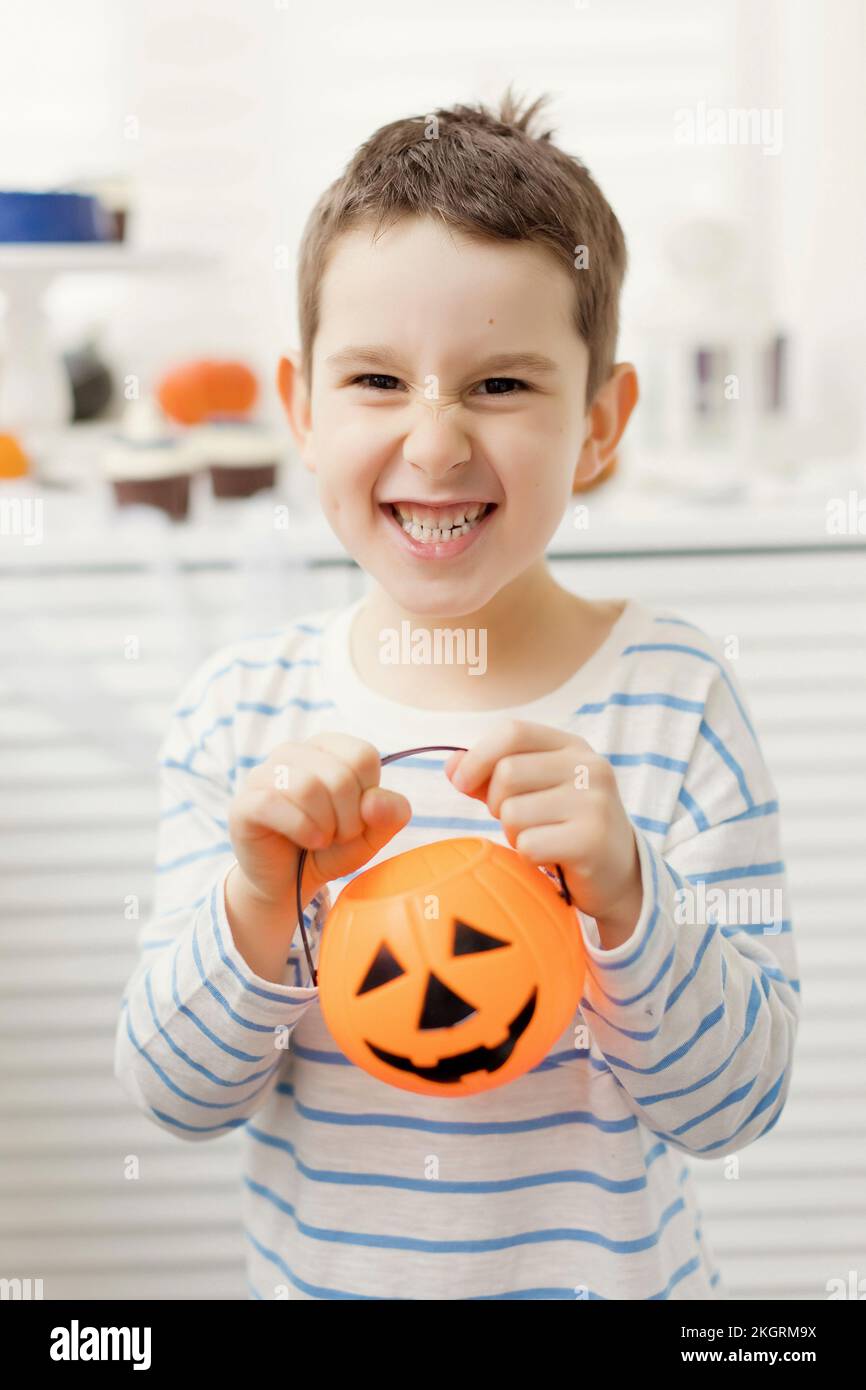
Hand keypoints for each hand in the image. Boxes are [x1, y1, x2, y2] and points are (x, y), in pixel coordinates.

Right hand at [227, 732, 411, 913]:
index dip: (369, 796)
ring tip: (322, 840)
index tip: (358, 817)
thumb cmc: (330, 848)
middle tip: (338, 836)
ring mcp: (264, 774)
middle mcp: (293, 752)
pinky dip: (302, 829)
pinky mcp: (245, 802)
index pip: (363, 755)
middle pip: (340, 775)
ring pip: (308, 787)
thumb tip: (375, 800)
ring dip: (325, 826)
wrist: (289, 883)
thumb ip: (390, 814)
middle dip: (349, 818)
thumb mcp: (372, 834)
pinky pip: (275, 803)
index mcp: (327, 747)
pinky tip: (308, 841)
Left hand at [444, 719, 642, 949]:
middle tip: (519, 822)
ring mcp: (595, 802)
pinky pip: (527, 844)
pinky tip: (550, 857)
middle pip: (507, 773)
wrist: (618, 875)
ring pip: (513, 812)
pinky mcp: (592, 840)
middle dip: (497, 804)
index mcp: (573, 747)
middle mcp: (590, 767)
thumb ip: (491, 776)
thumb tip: (451, 766)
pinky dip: (527, 857)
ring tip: (540, 839)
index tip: (461, 783)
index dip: (477, 756)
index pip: (512, 731)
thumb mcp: (534, 791)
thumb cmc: (564, 827)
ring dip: (513, 834)